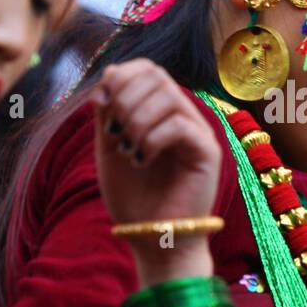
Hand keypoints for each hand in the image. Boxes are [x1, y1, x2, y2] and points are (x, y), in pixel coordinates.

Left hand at [91, 59, 220, 286]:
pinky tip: (142, 160)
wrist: (150, 238)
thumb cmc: (133, 197)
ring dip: (138, 121)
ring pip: (169, 97)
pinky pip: (180, 125)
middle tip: (115, 133)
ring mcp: (197, 132)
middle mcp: (182, 116)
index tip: (99, 104)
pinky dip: (152, 139)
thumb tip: (110, 74)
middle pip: (158, 75)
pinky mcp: (207, 152)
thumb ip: (108, 111)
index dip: (120, 76)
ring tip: (129, 150)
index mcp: (160, 112)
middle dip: (126, 98)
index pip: (147, 69)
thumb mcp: (109, 147)